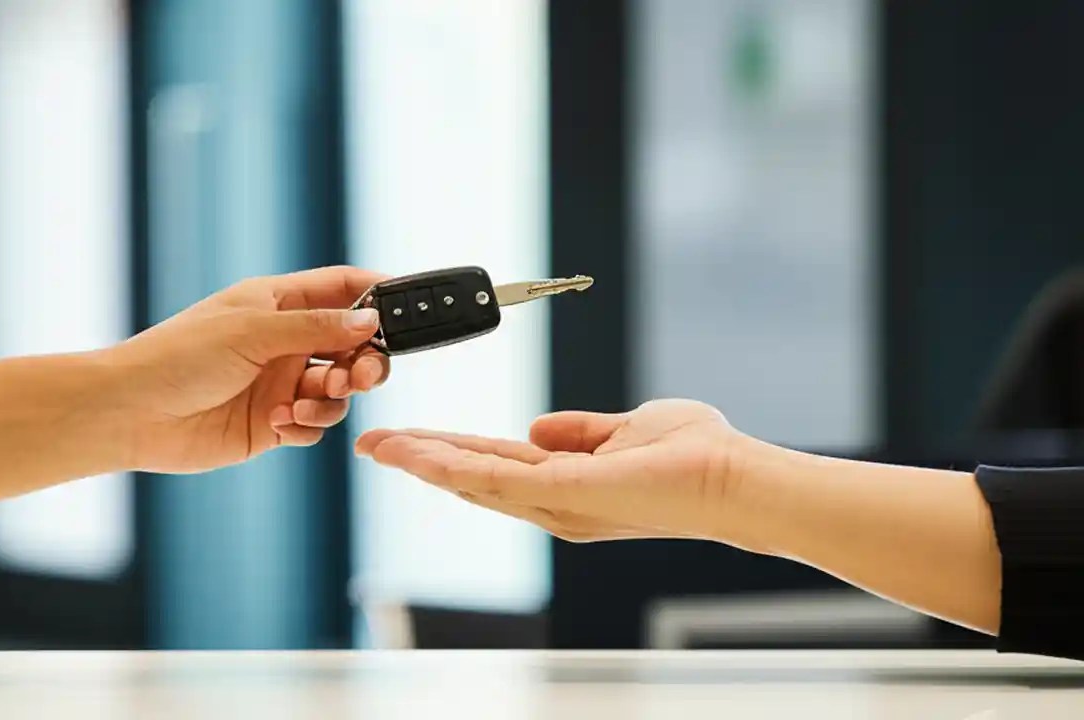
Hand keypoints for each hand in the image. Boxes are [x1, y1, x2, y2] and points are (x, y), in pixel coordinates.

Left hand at [103, 266, 390, 472]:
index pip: (342, 288)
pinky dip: (307, 426)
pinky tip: (279, 423)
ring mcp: (280, 383)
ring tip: (306, 404)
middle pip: (352, 344)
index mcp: (277, 303)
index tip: (410, 306)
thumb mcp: (253, 331)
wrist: (130, 414)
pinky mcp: (273, 424)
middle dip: (364, 360)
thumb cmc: (178, 357)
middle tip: (360, 374)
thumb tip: (372, 319)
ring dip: (333, 399)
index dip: (378, 293)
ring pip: (339, 391)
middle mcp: (284, 341)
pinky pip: (315, 426)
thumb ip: (317, 327)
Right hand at [355, 400, 759, 546]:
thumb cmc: (696, 456)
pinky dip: (453, 467)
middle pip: (471, 477)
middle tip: (369, 444)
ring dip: (424, 462)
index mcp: (564, 483)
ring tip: (379, 446)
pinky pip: (499, 479)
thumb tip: (536, 426)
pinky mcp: (568, 493)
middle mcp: (554, 502)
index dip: (447, 451)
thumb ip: (580, 430)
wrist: (735, 479)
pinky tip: (419, 455)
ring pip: (474, 481)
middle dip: (419, 460)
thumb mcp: (625, 429)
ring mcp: (558, 502)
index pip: (493, 464)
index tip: (407, 439)